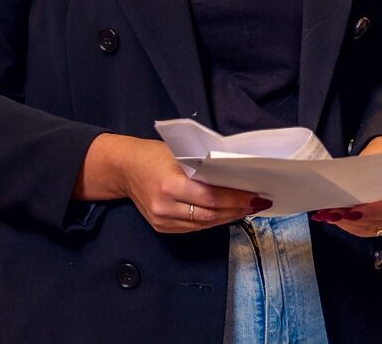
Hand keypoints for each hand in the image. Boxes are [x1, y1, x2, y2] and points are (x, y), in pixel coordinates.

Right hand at [78, 134, 270, 233]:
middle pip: (210, 214)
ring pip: (204, 223)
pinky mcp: (163, 227)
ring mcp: (163, 220)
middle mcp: (165, 206)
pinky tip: (227, 213)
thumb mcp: (178, 154)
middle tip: (258, 202)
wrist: (123, 169)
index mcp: (169, 185)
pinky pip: (194, 227)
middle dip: (237, 209)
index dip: (235, 199)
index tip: (255, 196)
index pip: (210, 197)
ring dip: (228, 216)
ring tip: (247, 208)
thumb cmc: (152, 155)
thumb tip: (234, 175)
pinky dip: (213, 220)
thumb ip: (203, 167)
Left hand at [311, 137, 381, 237]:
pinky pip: (367, 231)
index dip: (370, 212)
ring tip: (329, 215)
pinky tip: (337, 219)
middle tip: (332, 212)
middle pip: (379, 222)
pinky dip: (350, 226)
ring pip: (370, 229)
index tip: (350, 211)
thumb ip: (362, 178)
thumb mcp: (373, 164)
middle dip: (352, 219)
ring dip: (347, 224)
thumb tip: (340, 188)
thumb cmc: (380, 162)